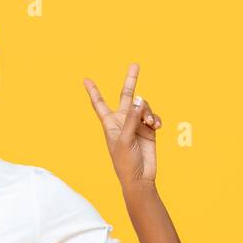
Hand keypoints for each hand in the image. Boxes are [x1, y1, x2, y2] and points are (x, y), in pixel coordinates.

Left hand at [83, 63, 161, 187]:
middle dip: (131, 81)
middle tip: (135, 64)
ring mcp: (137, 125)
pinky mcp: (149, 130)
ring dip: (149, 111)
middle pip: (126, 96)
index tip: (86, 79)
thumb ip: (132, 118)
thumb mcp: (125, 139)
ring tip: (151, 122)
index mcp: (110, 123)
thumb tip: (140, 98)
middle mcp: (123, 121)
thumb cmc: (125, 162)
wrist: (140, 178)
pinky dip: (156, 119)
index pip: (99, 104)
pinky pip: (154, 117)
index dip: (93, 91)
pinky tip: (157, 126)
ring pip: (144, 106)